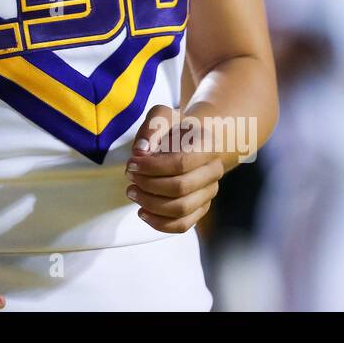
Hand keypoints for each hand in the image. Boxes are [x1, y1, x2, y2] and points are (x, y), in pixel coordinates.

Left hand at [126, 106, 225, 232]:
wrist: (192, 142)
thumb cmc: (173, 129)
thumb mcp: (161, 117)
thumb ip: (151, 127)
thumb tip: (141, 151)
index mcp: (208, 145)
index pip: (181, 163)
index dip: (153, 167)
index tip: (131, 163)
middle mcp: (214, 170)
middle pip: (181, 188)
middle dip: (148, 184)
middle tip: (129, 176)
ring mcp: (209, 192)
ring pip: (181, 209)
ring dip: (151, 204)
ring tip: (132, 192)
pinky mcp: (202, 208)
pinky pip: (183, 224)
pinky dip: (160, 223)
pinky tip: (142, 212)